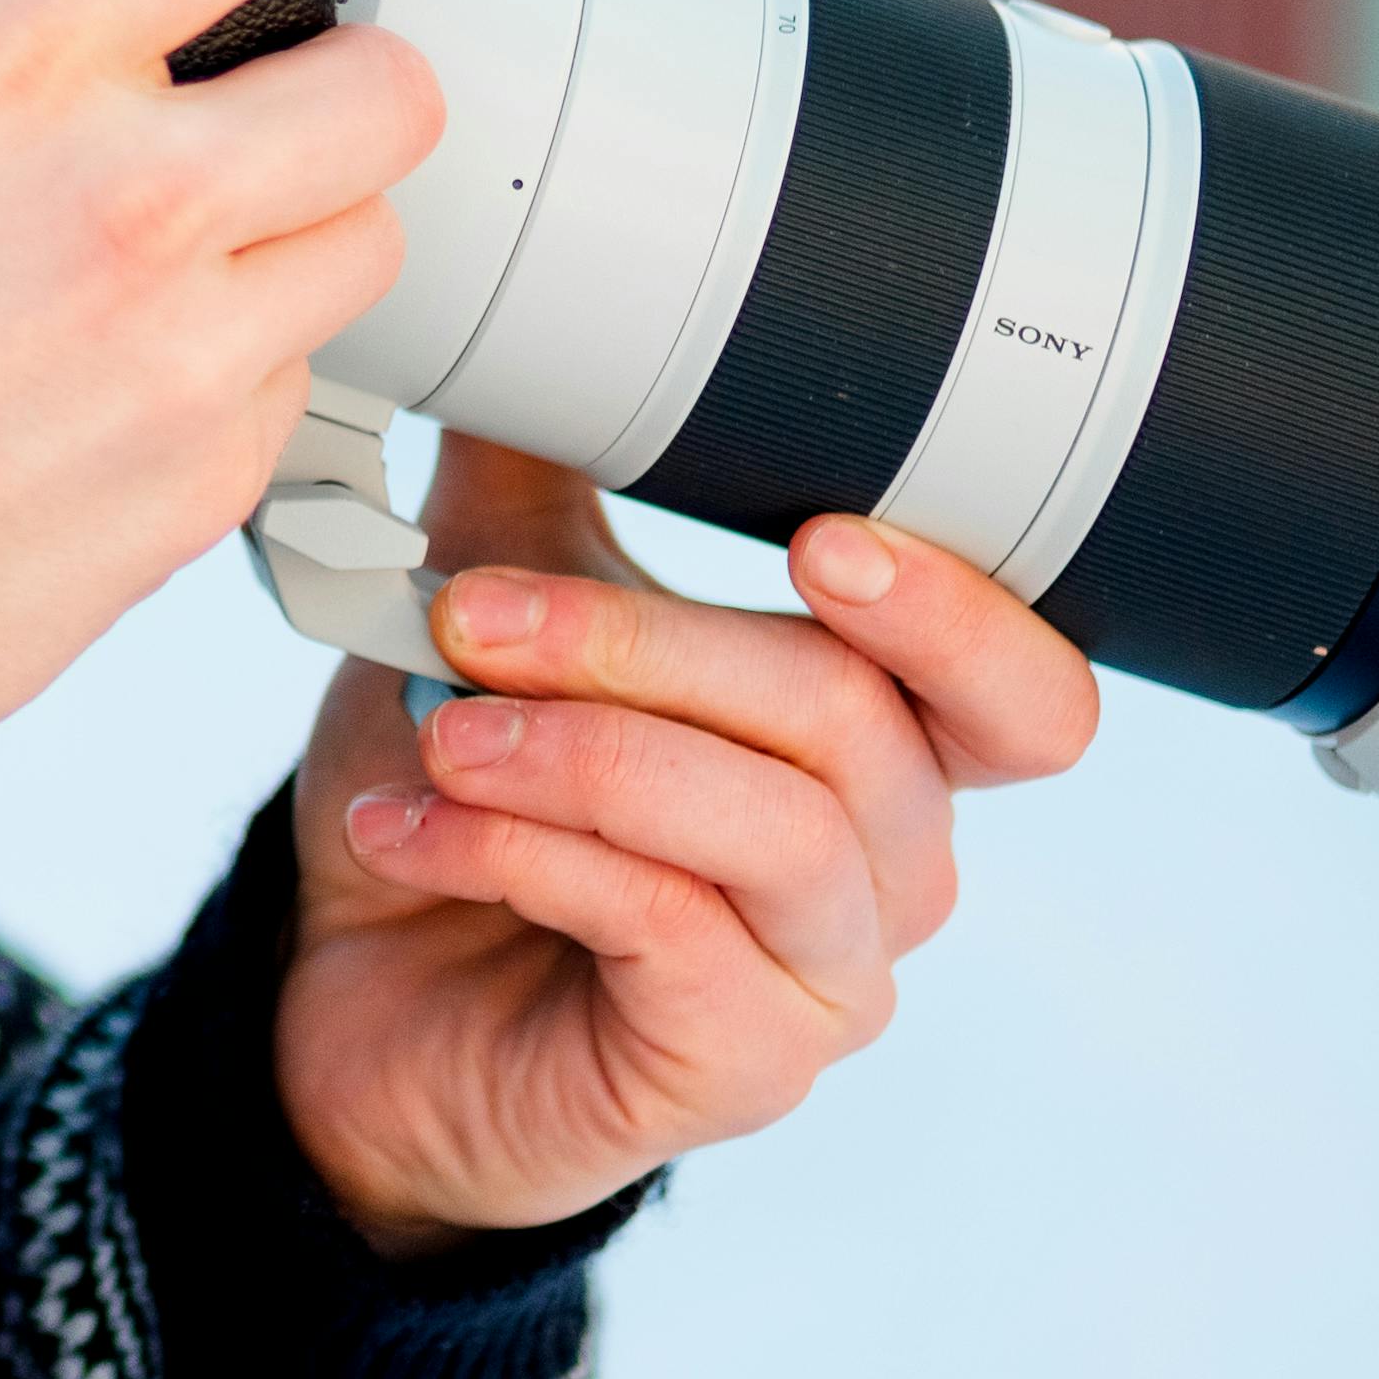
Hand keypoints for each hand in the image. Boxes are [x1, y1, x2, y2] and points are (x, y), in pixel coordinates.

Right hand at [0, 0, 444, 740]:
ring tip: (156, 226)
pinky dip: (231, 356)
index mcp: (4, 55)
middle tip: (229, 68)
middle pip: (389, 82)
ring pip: (365, 238)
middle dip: (326, 52)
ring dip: (291, 212)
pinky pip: (294, 385)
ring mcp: (178, 357)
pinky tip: (102, 354)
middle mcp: (126, 200)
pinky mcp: (196, 490)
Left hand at [277, 446, 1101, 1244]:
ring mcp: (827, 980)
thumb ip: (533, 477)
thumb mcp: (493, 613)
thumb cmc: (460, 798)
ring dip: (585, 755)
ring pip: (774, 827)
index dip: (960, 611)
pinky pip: (670, 932)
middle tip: (475, 617)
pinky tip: (411, 830)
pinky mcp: (740, 1069)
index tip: (820, 538)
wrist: (349, 992)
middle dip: (648, 648)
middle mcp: (888, 867)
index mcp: (879, 744)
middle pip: (856, 723)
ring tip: (437, 729)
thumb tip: (528, 310)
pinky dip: (524, 856)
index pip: (1029, 689)